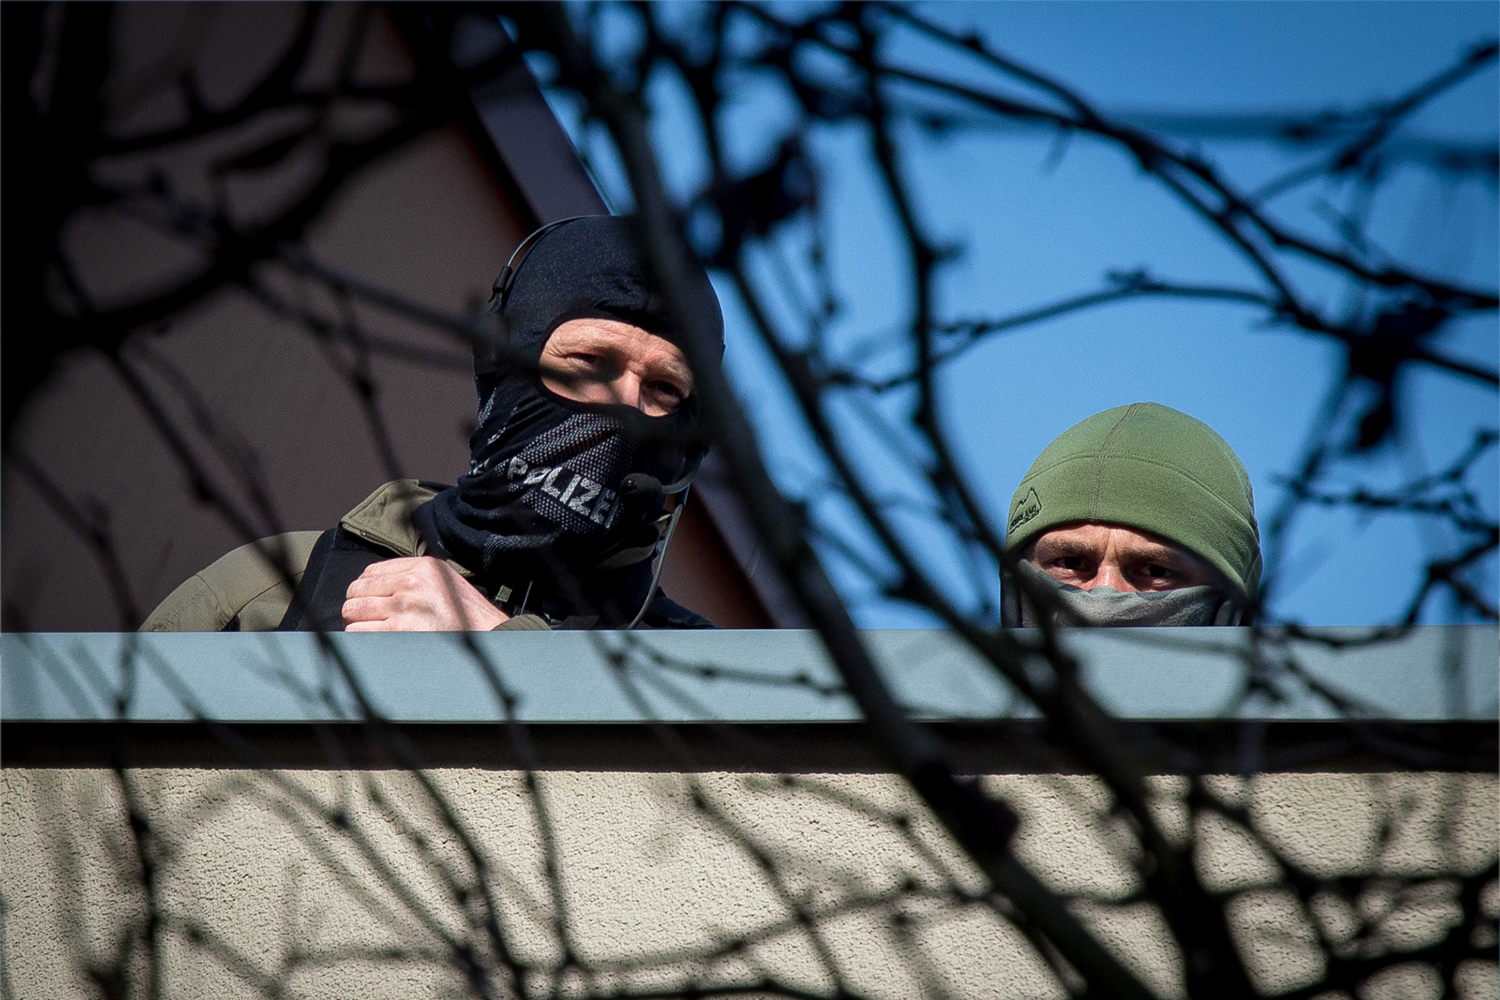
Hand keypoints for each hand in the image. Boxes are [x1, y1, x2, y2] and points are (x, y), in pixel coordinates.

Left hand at [342, 557, 510, 630]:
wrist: (487, 637)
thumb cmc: (468, 614)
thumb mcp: (445, 580)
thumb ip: (415, 576)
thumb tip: (378, 585)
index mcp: (422, 567)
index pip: (370, 572)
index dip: (365, 588)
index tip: (369, 599)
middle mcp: (410, 583)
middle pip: (356, 591)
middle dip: (357, 606)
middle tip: (367, 617)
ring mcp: (403, 607)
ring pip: (353, 611)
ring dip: (357, 622)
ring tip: (371, 629)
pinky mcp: (398, 631)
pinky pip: (359, 632)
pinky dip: (360, 637)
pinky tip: (374, 640)